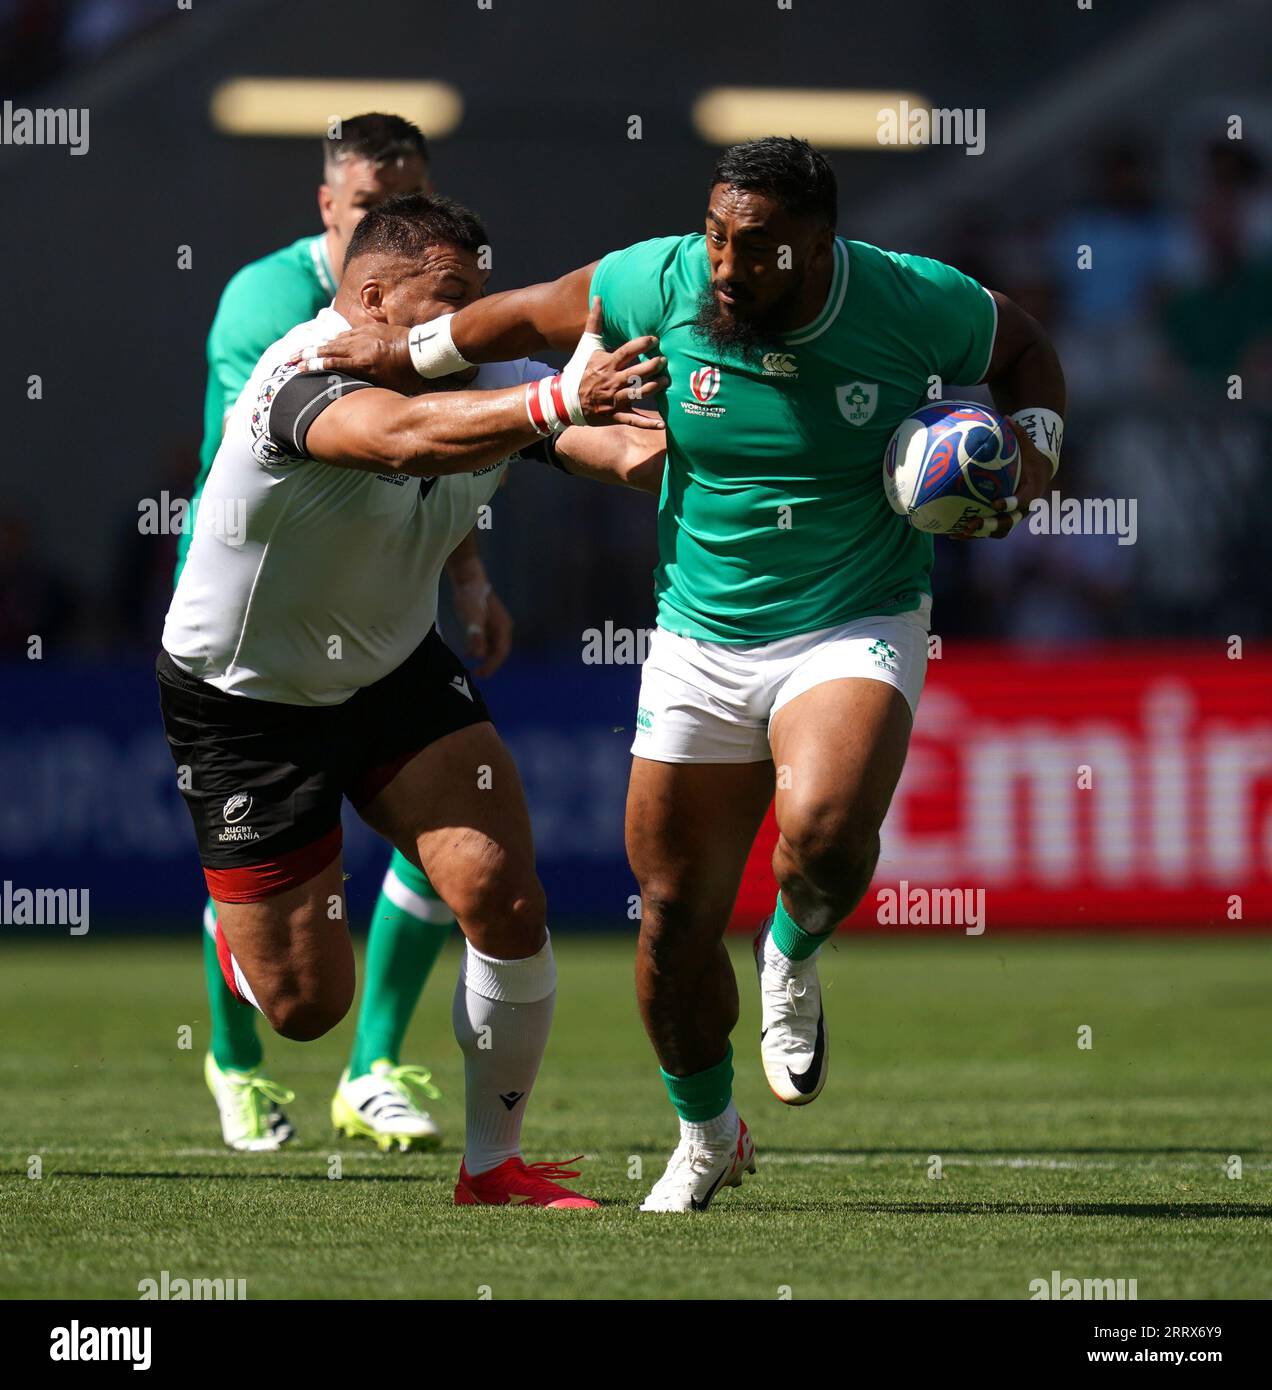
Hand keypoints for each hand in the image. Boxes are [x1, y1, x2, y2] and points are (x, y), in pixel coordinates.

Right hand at [290, 323, 417, 392]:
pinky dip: (337, 338)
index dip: (313, 365)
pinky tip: (330, 342)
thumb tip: (355, 395)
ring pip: (336, 339)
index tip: (299, 368)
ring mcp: (364, 336)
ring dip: (319, 345)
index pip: (331, 363)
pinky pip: (348, 333)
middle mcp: (360, 347)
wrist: (423, 351)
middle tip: (291, 358)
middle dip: (307, 354)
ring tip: (305, 350)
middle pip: (328, 349)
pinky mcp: (370, 328)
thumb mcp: (387, 387)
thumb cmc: (407, 375)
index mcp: (362, 363)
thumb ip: (368, 387)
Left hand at [451, 575, 512, 677]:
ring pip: (493, 646)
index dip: (491, 666)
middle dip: (490, 664)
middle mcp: (503, 627)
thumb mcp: (471, 617)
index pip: (500, 653)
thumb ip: (476, 636)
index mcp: (502, 627)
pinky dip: (480, 649)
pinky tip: (468, 653)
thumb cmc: (470, 597)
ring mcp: (496, 624)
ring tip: (474, 667)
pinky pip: (488, 640)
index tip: (480, 674)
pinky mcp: (489, 621)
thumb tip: (480, 655)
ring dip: (485, 657)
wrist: (468, 578)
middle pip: (499, 651)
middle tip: (478, 675)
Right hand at [574, 298, 667, 428]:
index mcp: (606, 364)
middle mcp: (612, 382)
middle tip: (664, 361)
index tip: (654, 339)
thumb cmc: (579, 370)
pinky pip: (633, 420)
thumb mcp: (586, 345)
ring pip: (638, 394)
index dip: (641, 345)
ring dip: (654, 388)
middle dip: (652, 367)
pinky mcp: (615, 415)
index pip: (626, 352)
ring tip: (666, 381)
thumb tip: (598, 297)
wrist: (564, 400)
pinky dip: (648, 423)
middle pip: (636, 373)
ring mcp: (614, 400)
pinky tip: (663, 424)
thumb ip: (594, 322)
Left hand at [949, 417, 1050, 539]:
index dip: (1010, 504)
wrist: (1040, 472)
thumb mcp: (1028, 445)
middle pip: (1008, 522)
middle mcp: (1023, 508)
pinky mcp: (1003, 519)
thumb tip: (1006, 417)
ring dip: (979, 533)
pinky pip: (988, 529)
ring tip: (959, 533)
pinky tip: (952, 532)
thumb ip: (1019, 434)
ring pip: (997, 531)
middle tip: (973, 525)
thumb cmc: (1030, 456)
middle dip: (990, 526)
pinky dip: (973, 532)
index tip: (996, 504)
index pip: (1022, 501)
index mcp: (1031, 491)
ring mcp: (1013, 516)